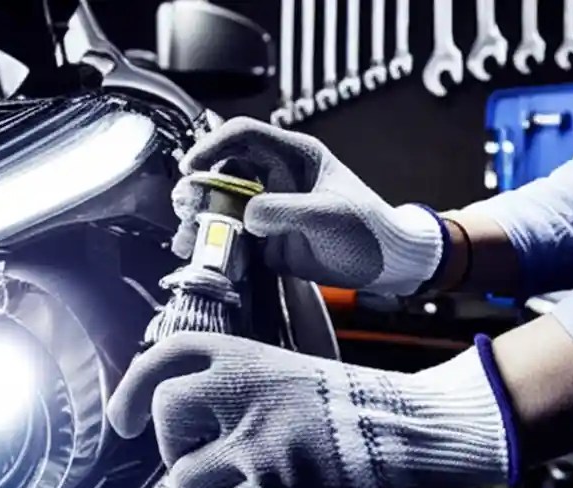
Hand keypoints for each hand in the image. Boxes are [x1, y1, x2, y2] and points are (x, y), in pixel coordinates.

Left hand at [107, 333, 509, 487]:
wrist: (418, 430)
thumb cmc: (361, 407)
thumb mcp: (292, 373)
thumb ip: (241, 387)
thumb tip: (186, 415)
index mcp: (248, 357)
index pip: (167, 356)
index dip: (134, 387)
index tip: (124, 419)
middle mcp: (244, 393)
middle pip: (165, 414)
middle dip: (172, 447)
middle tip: (198, 458)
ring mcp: (258, 441)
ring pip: (186, 477)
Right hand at [170, 117, 447, 295]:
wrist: (387, 266)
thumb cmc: (368, 231)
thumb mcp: (328, 217)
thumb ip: (286, 212)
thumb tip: (247, 216)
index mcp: (293, 156)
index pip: (242, 135)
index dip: (212, 146)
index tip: (192, 170)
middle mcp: (275, 177)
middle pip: (222, 171)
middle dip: (198, 190)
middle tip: (184, 211)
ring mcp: (268, 207)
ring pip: (220, 205)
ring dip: (200, 220)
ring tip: (186, 241)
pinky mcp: (265, 237)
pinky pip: (230, 235)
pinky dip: (212, 244)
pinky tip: (199, 255)